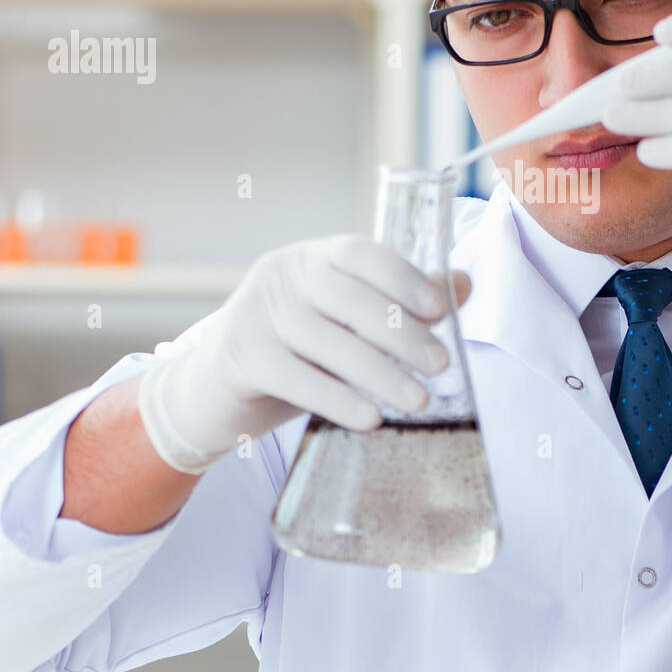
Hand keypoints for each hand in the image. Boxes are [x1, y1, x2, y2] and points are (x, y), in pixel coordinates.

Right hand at [138, 236, 471, 473]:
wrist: (210, 393)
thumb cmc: (294, 353)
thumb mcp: (346, 325)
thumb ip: (399, 303)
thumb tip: (461, 284)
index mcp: (312, 257)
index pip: (359, 253)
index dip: (402, 277)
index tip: (440, 309)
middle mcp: (281, 275)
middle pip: (348, 298)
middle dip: (401, 334)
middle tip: (441, 365)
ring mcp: (255, 313)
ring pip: (327, 341)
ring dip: (379, 373)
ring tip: (419, 401)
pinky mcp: (239, 357)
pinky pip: (295, 378)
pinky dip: (337, 399)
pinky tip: (370, 417)